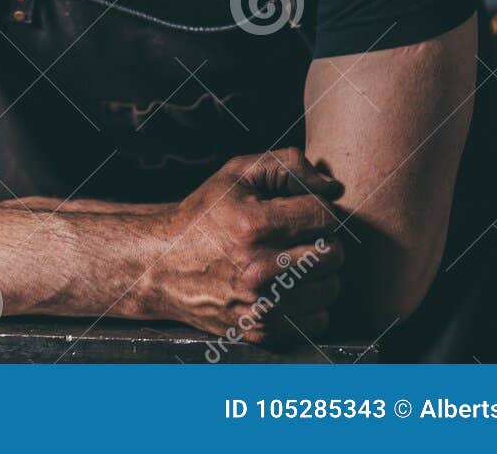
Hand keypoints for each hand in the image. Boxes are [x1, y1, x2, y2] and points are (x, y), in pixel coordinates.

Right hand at [144, 148, 344, 343]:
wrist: (162, 266)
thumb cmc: (203, 217)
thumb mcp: (235, 174)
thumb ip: (286, 164)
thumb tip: (333, 186)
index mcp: (254, 227)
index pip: (325, 215)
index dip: (315, 208)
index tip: (298, 211)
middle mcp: (260, 270)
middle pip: (334, 254)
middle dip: (321, 240)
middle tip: (297, 236)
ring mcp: (262, 306)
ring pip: (330, 288)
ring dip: (317, 274)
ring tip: (290, 262)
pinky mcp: (262, 331)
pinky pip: (317, 320)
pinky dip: (309, 304)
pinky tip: (285, 288)